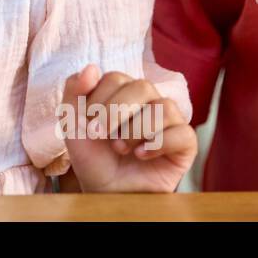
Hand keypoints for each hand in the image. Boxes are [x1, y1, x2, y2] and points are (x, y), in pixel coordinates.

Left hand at [59, 64, 195, 192]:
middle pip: (143, 87)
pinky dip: (159, 144)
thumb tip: (91, 67)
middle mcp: (150, 101)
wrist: (105, 190)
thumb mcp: (73, 124)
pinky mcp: (184, 144)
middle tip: (101, 136)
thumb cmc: (92, 156)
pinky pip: (183, 133)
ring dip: (136, 131)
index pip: (116, 78)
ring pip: (164, 108)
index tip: (89, 126)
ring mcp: (170, 121)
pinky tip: (141, 155)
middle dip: (116, 113)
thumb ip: (74, 92)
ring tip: (121, 149)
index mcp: (124, 91)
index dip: (99, 100)